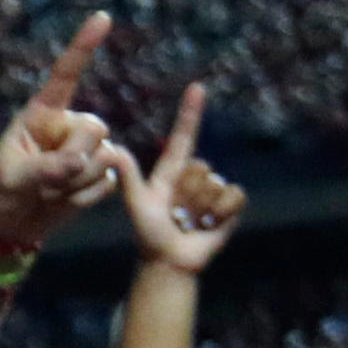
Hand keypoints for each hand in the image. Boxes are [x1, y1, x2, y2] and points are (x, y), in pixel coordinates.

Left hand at [0, 12, 119, 248]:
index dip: (83, 46)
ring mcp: (85, 149)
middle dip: (73, 160)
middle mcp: (67, 126)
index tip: (102, 17)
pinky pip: (108, 181)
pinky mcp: (98, 173)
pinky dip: (85, 197)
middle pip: (94, 129)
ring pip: (105, 158)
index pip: (65, 75)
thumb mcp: (11, 180)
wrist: (8, 227)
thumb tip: (79, 162)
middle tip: (42, 181)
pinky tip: (64, 201)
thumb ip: (44, 168)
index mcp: (41, 114)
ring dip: (75, 184)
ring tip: (47, 192)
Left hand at [118, 84, 246, 273]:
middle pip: (201, 166)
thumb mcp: (137, 204)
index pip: (184, 135)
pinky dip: (221, 213)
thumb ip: (130, 177)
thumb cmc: (149, 233)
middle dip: (188, 192)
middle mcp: (194, 175)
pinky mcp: (230, 204)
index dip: (190, 112)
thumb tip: (114, 150)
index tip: (197, 87)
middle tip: (176, 212)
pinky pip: (233, 196)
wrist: (170, 260)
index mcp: (172, 170)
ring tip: (190, 220)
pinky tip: (209, 224)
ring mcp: (213, 189)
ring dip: (201, 207)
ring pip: (215, 184)